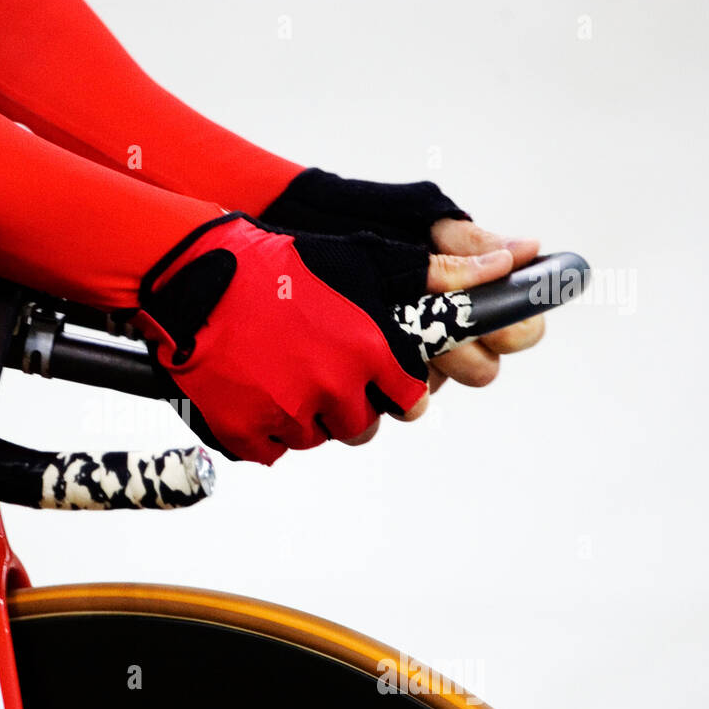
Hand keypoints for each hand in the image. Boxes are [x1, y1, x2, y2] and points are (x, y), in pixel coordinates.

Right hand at [138, 214, 493, 464]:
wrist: (196, 277)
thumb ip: (441, 273)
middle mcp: (336, 390)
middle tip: (318, 362)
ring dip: (305, 412)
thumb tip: (512, 264)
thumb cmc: (284, 266)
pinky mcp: (246, 433)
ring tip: (282, 367)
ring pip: (317, 437)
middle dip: (348, 400)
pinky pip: (271, 448)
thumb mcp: (368, 259)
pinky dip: (264, 426)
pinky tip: (254, 385)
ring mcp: (288, 415)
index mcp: (372, 352)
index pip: (410, 398)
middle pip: (363, 424)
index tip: (370, 364)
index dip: (392, 382)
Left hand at [344, 219, 542, 443]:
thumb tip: (524, 252)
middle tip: (433, 333)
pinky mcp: (366, 376)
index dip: (514, 330)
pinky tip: (356, 359)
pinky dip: (372, 385)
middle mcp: (442, 329)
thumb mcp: (409, 219)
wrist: (281, 228)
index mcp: (467, 291)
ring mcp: (405, 355)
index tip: (495, 323)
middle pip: (482, 369)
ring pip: (430, 390)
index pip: (519, 327)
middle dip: (460, 354)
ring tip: (384, 339)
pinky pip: (383, 403)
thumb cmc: (347, 216)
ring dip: (411, 371)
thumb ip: (463, 243)